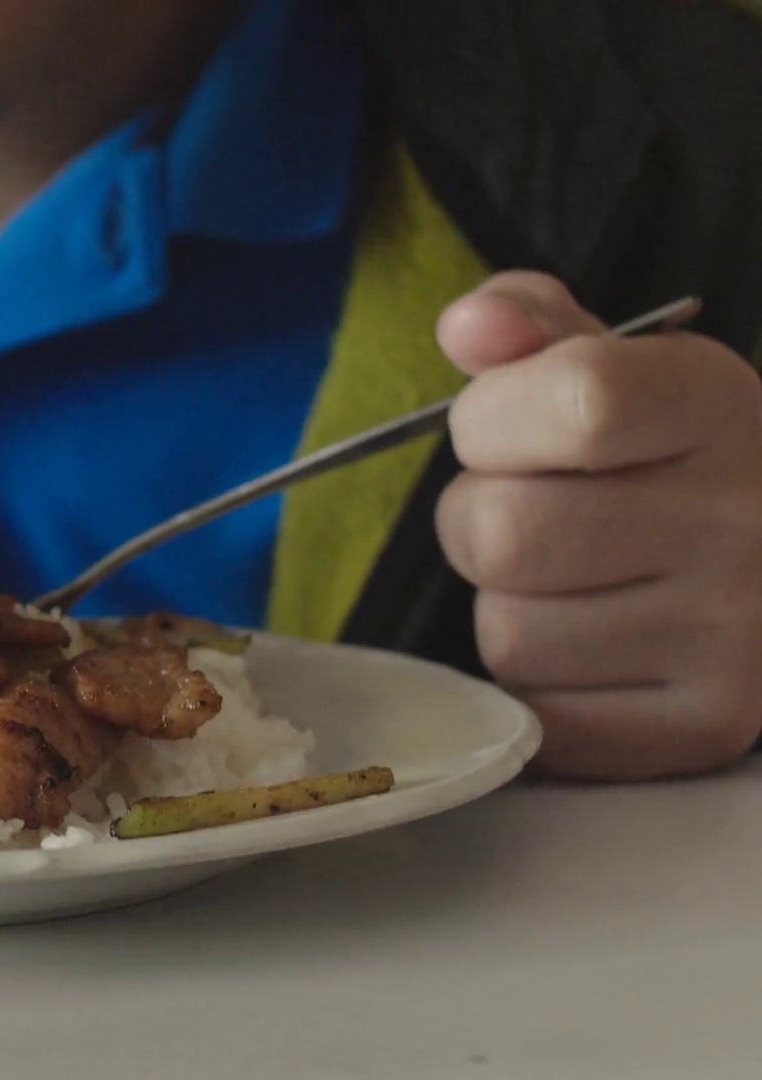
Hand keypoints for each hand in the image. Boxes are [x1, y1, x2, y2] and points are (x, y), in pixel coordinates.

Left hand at [435, 273, 761, 779]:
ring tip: (574, 583)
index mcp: (717, 406)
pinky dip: (541, 687)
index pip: (571, 401)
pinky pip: (541, 716)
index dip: (493, 420)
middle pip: (504, 534)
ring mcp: (736, 634)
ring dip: (509, 609)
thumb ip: (529, 325)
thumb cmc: (672, 455)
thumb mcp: (618, 365)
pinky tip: (593, 646)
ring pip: (507, 634)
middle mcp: (744, 521)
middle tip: (534, 515)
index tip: (506, 429)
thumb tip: (469, 326)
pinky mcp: (710, 725)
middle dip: (479, 522)